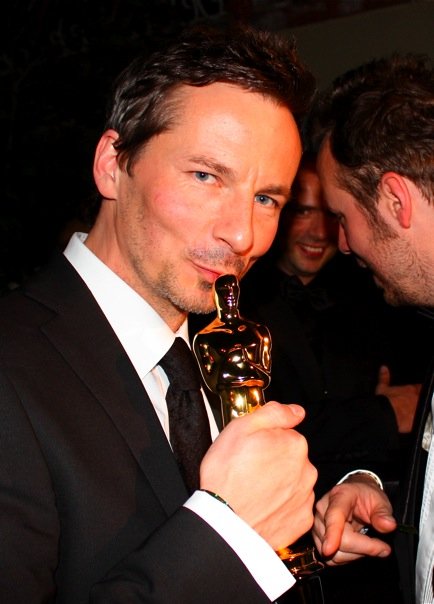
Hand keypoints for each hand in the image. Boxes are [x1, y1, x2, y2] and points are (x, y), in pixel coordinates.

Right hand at [200, 401, 316, 549]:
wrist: (225, 523)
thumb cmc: (227, 476)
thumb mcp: (240, 428)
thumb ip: (273, 413)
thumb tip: (296, 410)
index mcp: (294, 444)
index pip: (285, 433)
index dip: (266, 440)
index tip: (251, 448)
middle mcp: (306, 469)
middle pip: (291, 457)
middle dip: (274, 461)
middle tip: (249, 469)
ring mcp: (305, 496)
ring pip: (293, 481)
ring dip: (279, 483)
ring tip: (254, 490)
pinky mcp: (301, 520)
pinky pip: (293, 507)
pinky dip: (281, 506)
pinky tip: (262, 506)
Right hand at [312, 475, 396, 565]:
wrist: (355, 495)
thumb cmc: (366, 497)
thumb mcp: (379, 500)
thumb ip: (383, 513)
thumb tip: (388, 525)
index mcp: (338, 496)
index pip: (334, 517)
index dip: (332, 534)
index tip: (329, 550)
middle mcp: (323, 510)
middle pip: (338, 542)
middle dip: (364, 549)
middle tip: (383, 547)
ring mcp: (318, 526)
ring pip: (335, 555)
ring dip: (356, 555)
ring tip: (368, 543)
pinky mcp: (318, 539)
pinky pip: (332, 559)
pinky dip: (348, 558)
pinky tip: (357, 547)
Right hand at [375, 365, 420, 431]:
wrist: (386, 415)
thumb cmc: (385, 401)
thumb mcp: (382, 387)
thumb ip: (384, 377)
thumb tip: (384, 369)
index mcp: (410, 390)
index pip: (418, 387)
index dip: (416, 389)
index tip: (412, 391)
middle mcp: (416, 399)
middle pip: (421, 398)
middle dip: (416, 399)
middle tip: (409, 402)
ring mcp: (417, 410)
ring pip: (421, 409)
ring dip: (416, 410)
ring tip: (407, 412)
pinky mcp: (416, 421)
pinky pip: (418, 421)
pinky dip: (413, 421)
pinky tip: (407, 421)